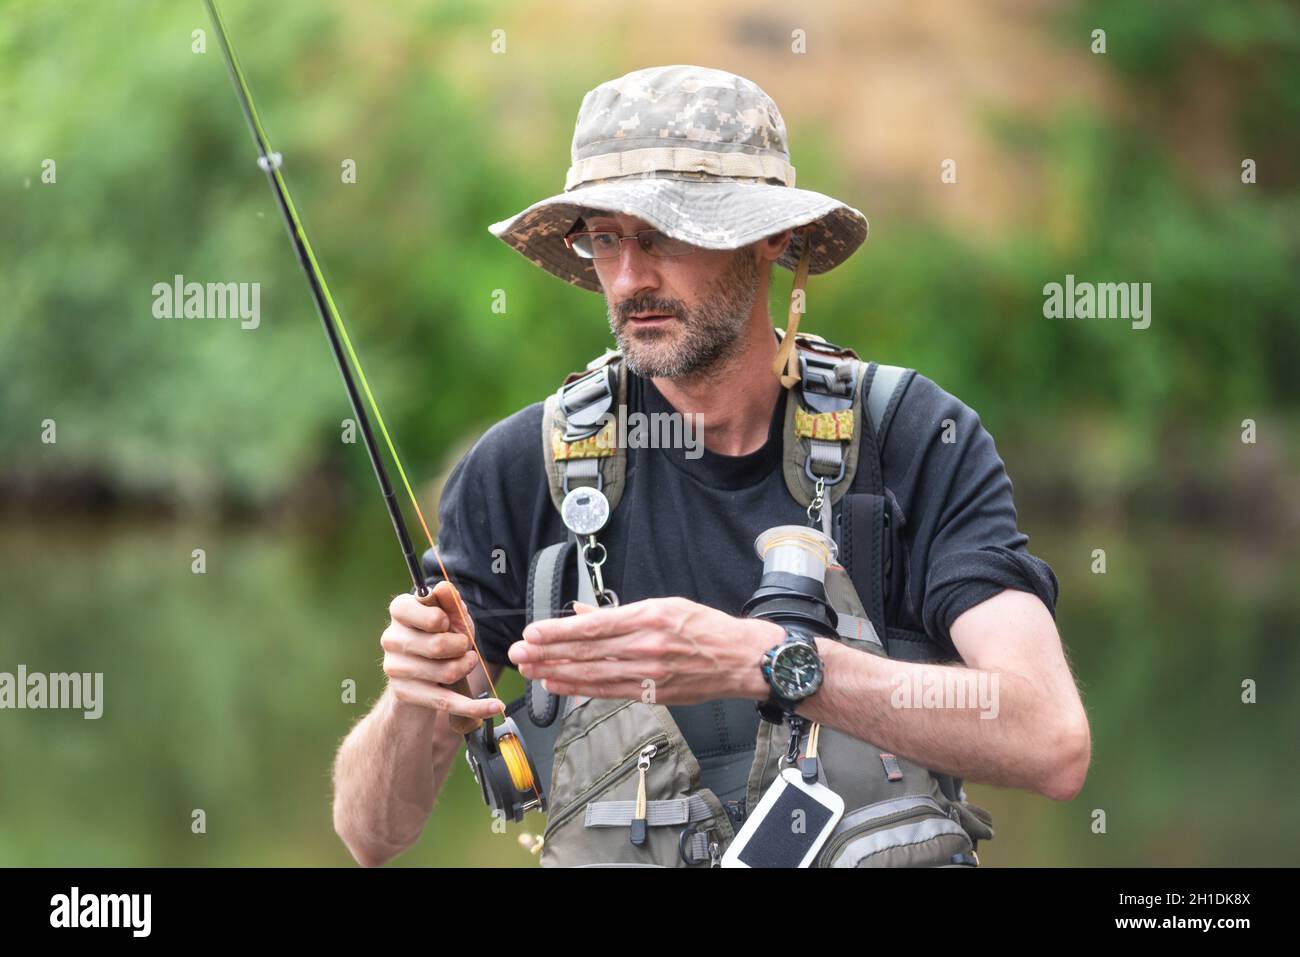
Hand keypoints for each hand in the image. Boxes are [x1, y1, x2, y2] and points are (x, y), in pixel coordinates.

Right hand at [381, 580, 502, 727]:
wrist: (424, 674)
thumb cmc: (441, 636)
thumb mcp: (452, 617)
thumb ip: (451, 603)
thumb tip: (445, 588)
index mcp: (399, 611)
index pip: (412, 610)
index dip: (439, 618)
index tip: (447, 623)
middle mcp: (391, 638)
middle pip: (436, 645)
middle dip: (462, 646)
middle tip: (466, 647)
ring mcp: (394, 668)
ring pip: (445, 673)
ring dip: (466, 667)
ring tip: (466, 662)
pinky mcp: (404, 693)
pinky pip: (446, 701)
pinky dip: (476, 706)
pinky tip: (496, 706)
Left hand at [507, 596, 781, 704]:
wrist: (741, 660)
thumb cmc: (705, 628)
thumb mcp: (665, 605)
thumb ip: (621, 612)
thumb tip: (581, 612)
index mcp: (649, 617)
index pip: (593, 626)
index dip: (559, 632)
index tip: (532, 633)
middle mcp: (646, 646)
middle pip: (587, 651)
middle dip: (548, 654)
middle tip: (519, 655)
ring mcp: (649, 673)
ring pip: (593, 674)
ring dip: (557, 673)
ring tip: (530, 671)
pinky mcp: (652, 693)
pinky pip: (608, 691)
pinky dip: (579, 689)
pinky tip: (558, 685)